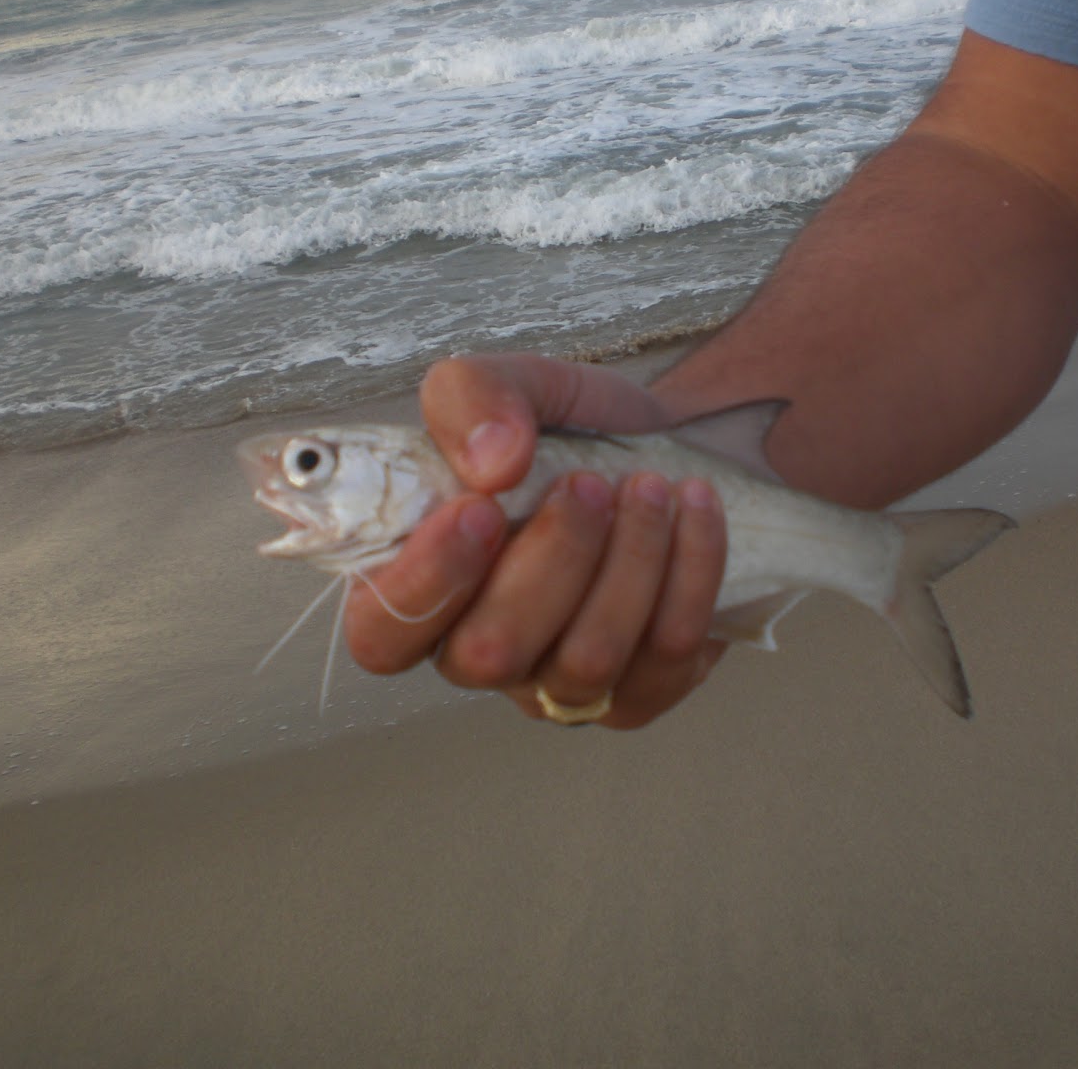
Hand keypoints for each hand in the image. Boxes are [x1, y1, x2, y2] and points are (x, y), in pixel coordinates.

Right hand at [343, 353, 727, 728]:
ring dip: (629, 558)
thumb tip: (493, 464)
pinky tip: (694, 507)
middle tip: (587, 485)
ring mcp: (560, 685)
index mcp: (419, 586)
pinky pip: (667, 654)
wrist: (675, 446)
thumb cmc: (572, 433)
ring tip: (652, 486)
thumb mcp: (515, 385)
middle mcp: (478, 653)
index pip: (383, 634)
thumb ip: (473, 397)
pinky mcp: (643, 692)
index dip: (427, 583)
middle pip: (490, 654)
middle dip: (551, 559)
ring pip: (586, 659)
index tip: (482, 508)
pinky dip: (690, 569)